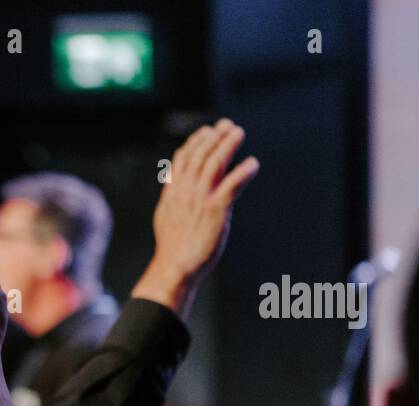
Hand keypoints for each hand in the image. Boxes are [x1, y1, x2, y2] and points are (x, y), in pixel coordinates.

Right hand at [131, 118, 258, 315]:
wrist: (175, 266)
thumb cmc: (173, 246)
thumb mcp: (166, 214)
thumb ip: (173, 195)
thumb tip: (173, 181)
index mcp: (174, 192)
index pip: (183, 159)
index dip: (196, 142)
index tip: (207, 131)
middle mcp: (185, 191)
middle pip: (200, 155)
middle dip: (214, 137)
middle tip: (228, 126)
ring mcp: (200, 200)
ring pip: (214, 164)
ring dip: (227, 145)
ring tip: (238, 133)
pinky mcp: (215, 211)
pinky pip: (231, 185)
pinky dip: (243, 172)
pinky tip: (253, 164)